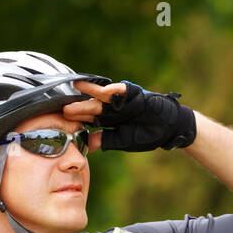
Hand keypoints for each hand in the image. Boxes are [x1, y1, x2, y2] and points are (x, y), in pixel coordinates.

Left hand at [66, 79, 195, 152]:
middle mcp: (112, 109)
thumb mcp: (123, 141)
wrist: (168, 128)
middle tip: (64, 109)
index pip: (89, 119)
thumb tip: (88, 145)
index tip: (63, 122)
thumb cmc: (147, 135)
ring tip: (76, 87)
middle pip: (92, 107)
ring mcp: (120, 100)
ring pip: (102, 96)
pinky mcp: (132, 93)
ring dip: (90, 92)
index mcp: (109, 121)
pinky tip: (102, 89)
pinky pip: (120, 90)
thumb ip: (106, 140)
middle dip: (79, 108)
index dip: (78, 120)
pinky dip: (112, 90)